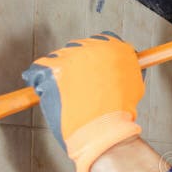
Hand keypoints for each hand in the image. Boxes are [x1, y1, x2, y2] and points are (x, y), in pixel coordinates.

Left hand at [22, 32, 144, 171]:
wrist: (104, 130)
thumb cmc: (121, 112)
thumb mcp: (134, 84)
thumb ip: (127, 68)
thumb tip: (121, 66)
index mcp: (114, 48)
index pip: (102, 41)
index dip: (96, 56)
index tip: (93, 67)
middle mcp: (92, 47)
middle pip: (77, 48)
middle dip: (77, 65)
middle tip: (80, 86)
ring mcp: (70, 58)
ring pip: (57, 58)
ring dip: (59, 72)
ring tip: (67, 93)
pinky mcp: (50, 70)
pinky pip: (37, 70)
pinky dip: (38, 80)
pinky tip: (47, 91)